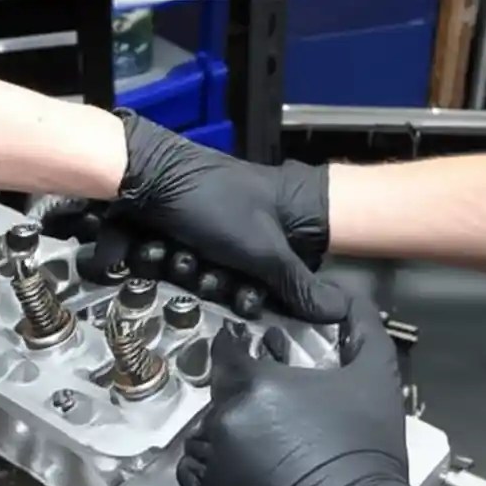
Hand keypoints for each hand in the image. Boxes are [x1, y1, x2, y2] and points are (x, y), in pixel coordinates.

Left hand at [110, 110, 344, 322]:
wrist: (145, 175)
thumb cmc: (213, 207)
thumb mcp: (261, 250)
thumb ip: (296, 284)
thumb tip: (341, 311)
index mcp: (269, 228)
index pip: (270, 277)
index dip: (255, 295)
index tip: (244, 301)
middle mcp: (236, 226)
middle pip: (228, 279)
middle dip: (214, 281)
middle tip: (205, 274)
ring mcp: (200, 225)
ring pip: (194, 271)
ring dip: (184, 268)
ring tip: (177, 254)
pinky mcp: (167, 227)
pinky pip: (167, 258)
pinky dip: (161, 256)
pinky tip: (156, 246)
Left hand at [177, 293, 446, 485]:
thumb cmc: (368, 458)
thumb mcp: (375, 377)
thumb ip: (361, 326)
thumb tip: (347, 298)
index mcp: (253, 384)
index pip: (226, 351)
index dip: (242, 352)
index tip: (256, 359)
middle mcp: (224, 420)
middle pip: (220, 396)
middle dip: (245, 401)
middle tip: (279, 419)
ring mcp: (211, 464)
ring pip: (206, 435)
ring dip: (229, 437)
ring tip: (271, 453)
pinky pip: (196, 474)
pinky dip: (216, 472)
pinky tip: (253, 478)